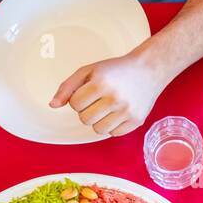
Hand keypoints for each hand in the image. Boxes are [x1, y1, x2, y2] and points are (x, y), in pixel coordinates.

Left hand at [49, 49, 165, 136]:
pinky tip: (118, 112)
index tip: (89, 92)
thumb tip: (52, 105)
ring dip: (98, 120)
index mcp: (101, 83)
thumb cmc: (116, 70)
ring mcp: (127, 111)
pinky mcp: (136, 121)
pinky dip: (113, 125)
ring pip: (97, 130)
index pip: (75, 104)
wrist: (149, 69)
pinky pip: (113, 134)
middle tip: (99, 99)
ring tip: (107, 107)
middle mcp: (114, 98)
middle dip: (87, 110)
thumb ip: (68, 87)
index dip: (79, 99)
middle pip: (84, 119)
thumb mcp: (89, 71)